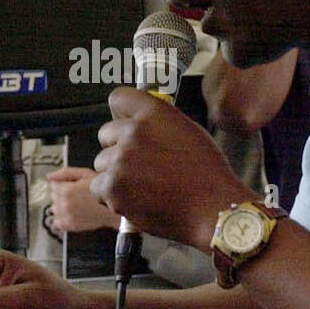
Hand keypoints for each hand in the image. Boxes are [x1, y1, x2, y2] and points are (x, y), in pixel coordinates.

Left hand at [47, 166, 121, 233]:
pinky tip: (72, 214)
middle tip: (77, 194)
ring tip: (76, 204)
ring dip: (62, 206)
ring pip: (54, 209)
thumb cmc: (103, 190)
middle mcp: (64, 204)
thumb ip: (66, 173)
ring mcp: (67, 216)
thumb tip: (50, 176)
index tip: (72, 184)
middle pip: (53, 196)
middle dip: (62, 194)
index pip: (53, 185)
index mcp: (67, 190)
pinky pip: (57, 223)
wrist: (115, 209)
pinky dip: (61, 219)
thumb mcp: (85, 174)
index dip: (63, 183)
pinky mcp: (71, 226)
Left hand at [91, 87, 256, 247]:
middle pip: (105, 134)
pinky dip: (111, 196)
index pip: (118, 99)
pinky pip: (98, 188)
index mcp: (154, 114)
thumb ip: (158, 122)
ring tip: (143, 186)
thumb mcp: (187, 131)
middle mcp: (134, 133)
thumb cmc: (206, 175)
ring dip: (115, 175)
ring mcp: (121, 161)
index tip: (124, 123)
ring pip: (101, 163)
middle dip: (117, 149)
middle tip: (139, 166)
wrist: (212, 209)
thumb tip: (137, 121)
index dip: (121, 114)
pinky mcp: (113, 188)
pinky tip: (136, 199)